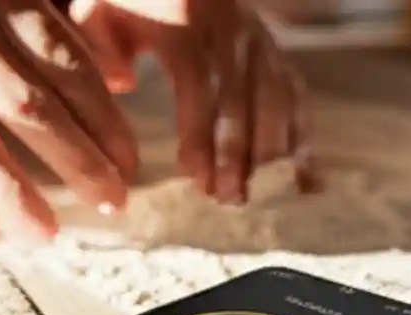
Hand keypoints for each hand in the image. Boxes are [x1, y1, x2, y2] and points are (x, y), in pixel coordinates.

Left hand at [71, 0, 320, 202]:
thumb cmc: (134, 1)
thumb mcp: (102, 11)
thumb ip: (103, 47)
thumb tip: (124, 84)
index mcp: (187, 22)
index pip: (200, 80)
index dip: (202, 132)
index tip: (198, 178)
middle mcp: (232, 31)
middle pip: (243, 97)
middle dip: (239, 152)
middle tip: (231, 199)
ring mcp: (261, 43)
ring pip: (277, 100)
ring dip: (271, 152)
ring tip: (261, 196)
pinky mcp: (279, 55)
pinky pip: (297, 99)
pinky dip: (304, 142)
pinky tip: (308, 183)